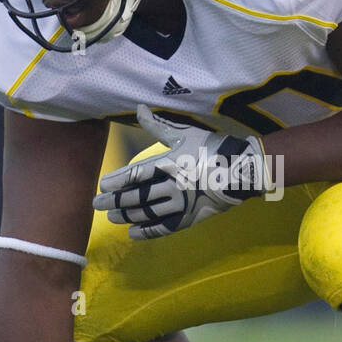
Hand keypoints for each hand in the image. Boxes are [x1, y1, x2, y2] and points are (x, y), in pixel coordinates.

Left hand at [93, 105, 269, 239]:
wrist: (243, 171)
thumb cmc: (213, 148)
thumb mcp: (186, 133)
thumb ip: (158, 125)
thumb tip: (138, 108)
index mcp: (171, 164)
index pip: (136, 175)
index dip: (117, 181)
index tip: (102, 186)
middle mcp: (174, 186)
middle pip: (137, 197)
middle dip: (115, 202)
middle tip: (97, 206)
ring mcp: (182, 205)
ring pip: (149, 213)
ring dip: (127, 216)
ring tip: (112, 218)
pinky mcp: (191, 218)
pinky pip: (165, 228)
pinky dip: (148, 232)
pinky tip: (133, 233)